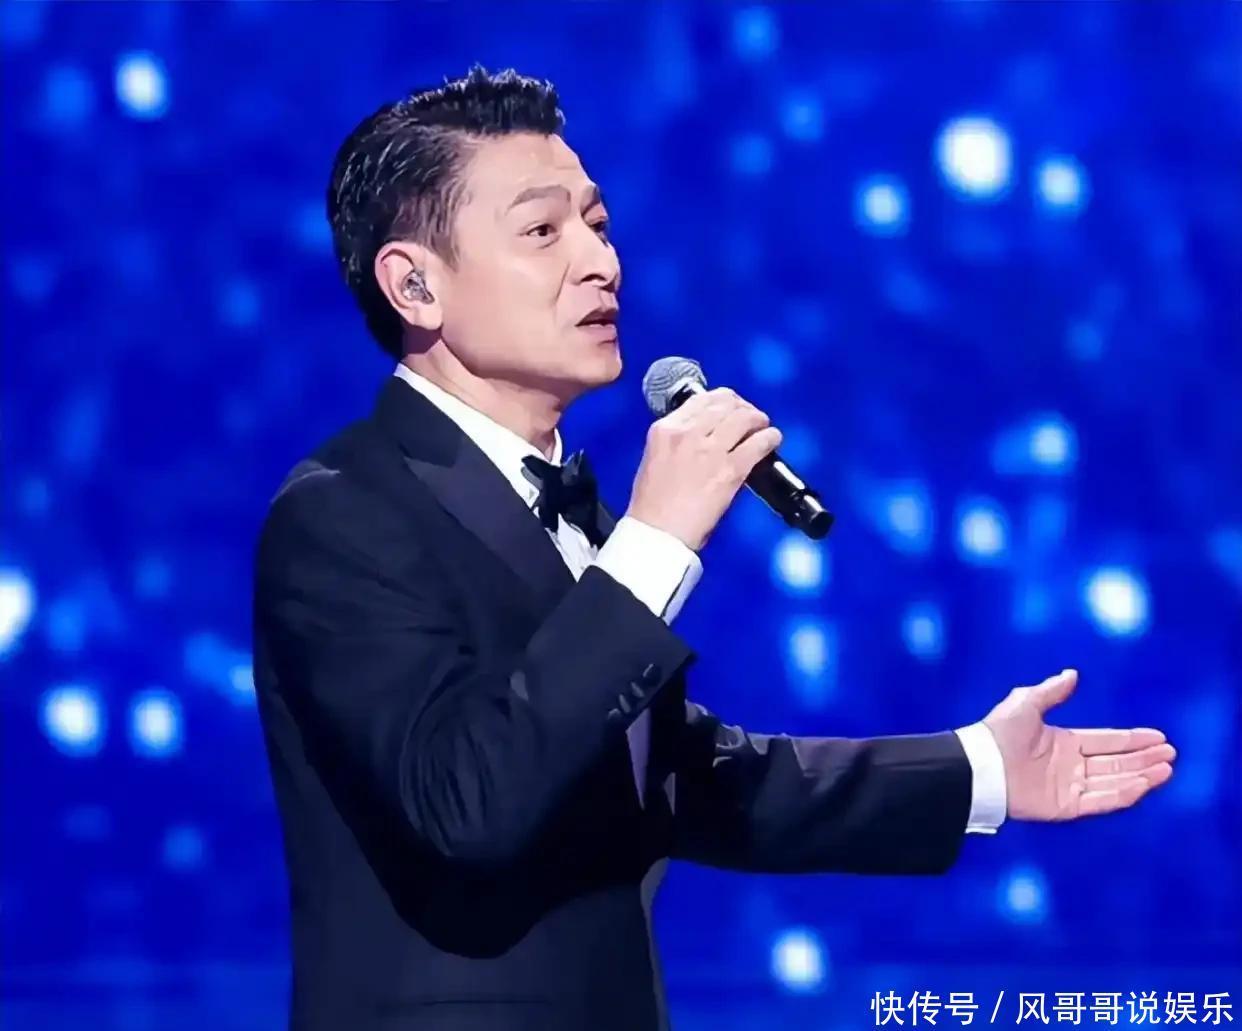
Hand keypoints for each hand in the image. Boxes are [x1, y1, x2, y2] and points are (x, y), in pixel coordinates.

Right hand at [625, 387, 781, 550]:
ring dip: (758, 419)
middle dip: (742, 406)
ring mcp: (710, 451)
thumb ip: (677, 441)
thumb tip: (705, 434)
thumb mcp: (654, 459)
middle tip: (750, 416)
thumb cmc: (652, 506)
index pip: (701, 400)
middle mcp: (687, 433)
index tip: (731, 406)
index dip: (722, 400)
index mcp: (665, 430)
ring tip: (763, 426)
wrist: (657, 534)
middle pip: (725, 404)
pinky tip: (773, 440)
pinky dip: (770, 439)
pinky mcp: (730, 470)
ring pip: (744, 418)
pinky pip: (758, 444)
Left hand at [983, 669, 1175, 820]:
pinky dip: (1123, 794)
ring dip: (1141, 776)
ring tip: (1166, 769)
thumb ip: (1051, 691)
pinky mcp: (1065, 807)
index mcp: (1064, 742)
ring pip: (1114, 782)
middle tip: (1170, 753)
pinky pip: (1101, 801)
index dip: (1132, 739)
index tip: (1158, 736)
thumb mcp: (1026, 704)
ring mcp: (1069, 787)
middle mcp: (1070, 766)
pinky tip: (1143, 784)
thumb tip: (1072, 673)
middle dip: (1143, 758)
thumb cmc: (998, 733)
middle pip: (1116, 762)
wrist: (980, 765)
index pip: (1107, 741)